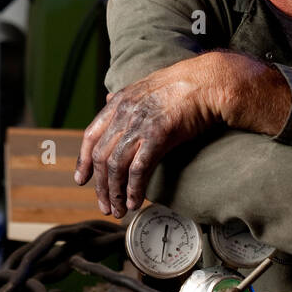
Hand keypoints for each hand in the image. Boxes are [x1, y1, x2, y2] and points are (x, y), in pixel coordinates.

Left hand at [74, 55, 222, 216]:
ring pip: (116, 166)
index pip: (91, 135)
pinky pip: (138, 169)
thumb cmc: (184, 86)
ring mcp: (140, 125)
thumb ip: (125, 98)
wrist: (209, 82)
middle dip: (100, 186)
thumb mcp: (146, 87)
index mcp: (119, 103)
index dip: (83, 160)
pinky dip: (134, 189)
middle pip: (102, 157)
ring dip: (115, 193)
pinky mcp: (158, 136)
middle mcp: (125, 114)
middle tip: (105, 205)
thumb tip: (108, 99)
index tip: (81, 179)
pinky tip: (134, 202)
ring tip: (119, 209)